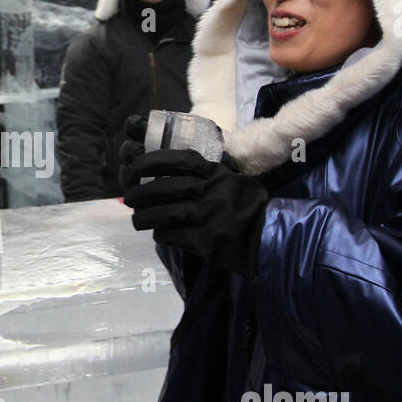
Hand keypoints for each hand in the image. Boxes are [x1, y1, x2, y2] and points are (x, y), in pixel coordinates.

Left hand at [119, 133, 268, 276]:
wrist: (273, 236)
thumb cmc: (249, 207)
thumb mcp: (233, 181)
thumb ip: (208, 175)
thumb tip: (168, 172)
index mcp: (217, 174)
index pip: (179, 160)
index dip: (152, 161)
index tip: (134, 165)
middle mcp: (213, 192)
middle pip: (166, 188)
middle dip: (141, 193)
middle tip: (129, 198)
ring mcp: (211, 217)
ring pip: (167, 214)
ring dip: (146, 217)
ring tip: (137, 220)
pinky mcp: (210, 241)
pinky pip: (176, 236)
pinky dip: (163, 235)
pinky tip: (158, 234)